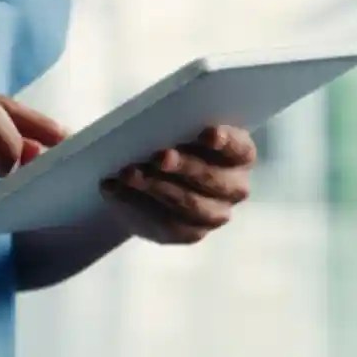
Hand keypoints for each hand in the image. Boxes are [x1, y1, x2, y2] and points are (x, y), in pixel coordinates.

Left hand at [100, 126, 255, 244]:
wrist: (155, 177)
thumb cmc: (171, 140)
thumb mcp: (175, 127)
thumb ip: (175, 125)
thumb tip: (156, 126)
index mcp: (239, 154)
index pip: (239, 148)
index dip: (226, 141)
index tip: (208, 133)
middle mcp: (235, 186)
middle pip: (213, 179)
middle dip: (185, 167)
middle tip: (159, 156)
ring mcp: (215, 213)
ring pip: (190, 205)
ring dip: (157, 188)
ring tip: (128, 173)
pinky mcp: (191, 232)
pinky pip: (169, 224)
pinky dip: (139, 205)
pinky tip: (116, 190)